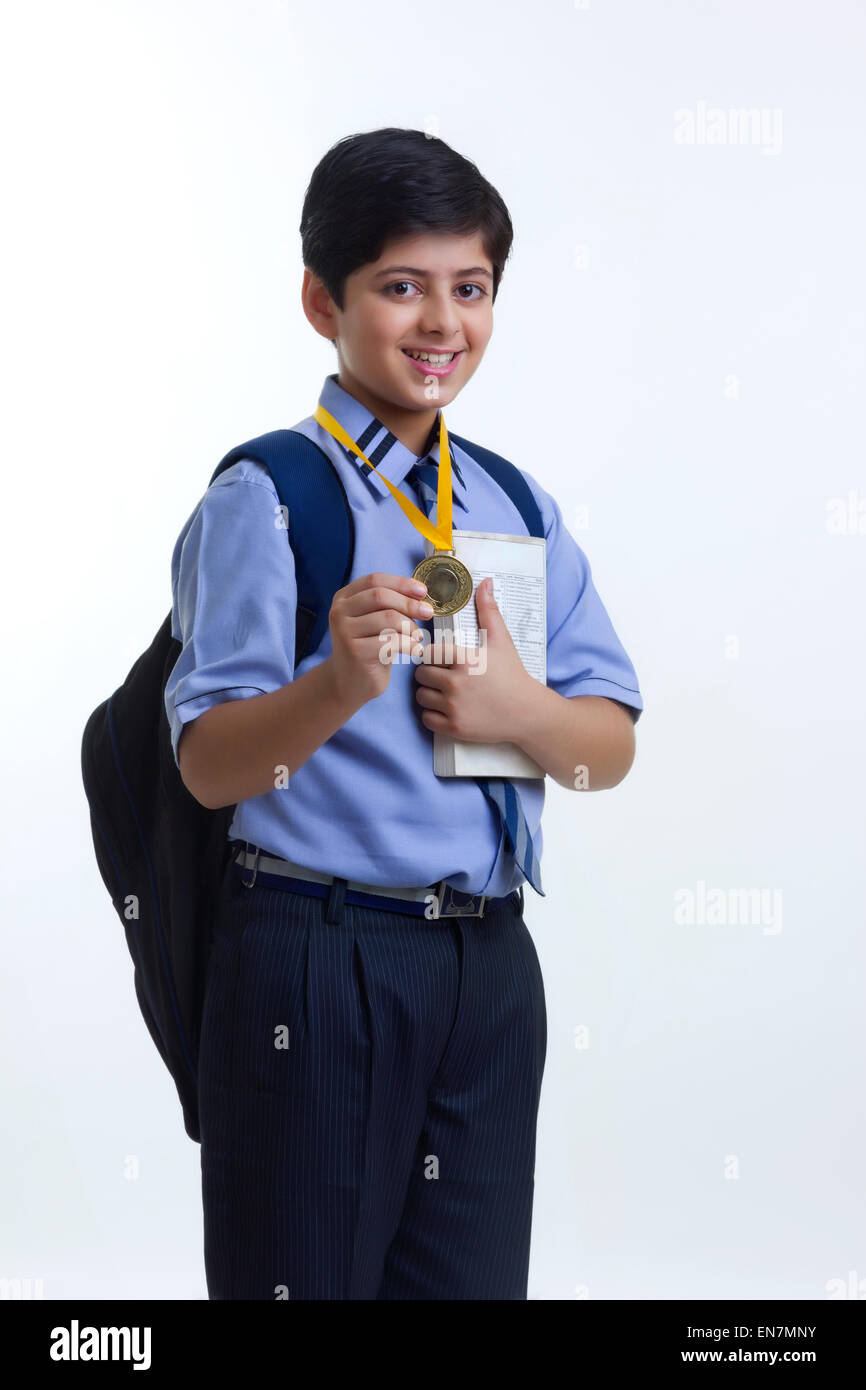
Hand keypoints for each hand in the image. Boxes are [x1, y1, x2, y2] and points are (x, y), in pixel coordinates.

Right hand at [326, 572, 432, 706]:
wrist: (347, 683)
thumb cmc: (368, 649)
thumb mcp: (375, 621)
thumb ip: (389, 605)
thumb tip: (420, 593)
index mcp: (344, 598)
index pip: (375, 580)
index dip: (401, 583)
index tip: (422, 591)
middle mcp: (339, 612)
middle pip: (381, 596)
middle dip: (409, 603)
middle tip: (427, 612)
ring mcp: (345, 631)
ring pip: (388, 618)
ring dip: (410, 627)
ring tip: (418, 637)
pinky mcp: (355, 651)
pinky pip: (391, 642)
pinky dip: (410, 645)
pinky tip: (415, 651)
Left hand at [413, 577, 533, 742]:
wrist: (527, 712)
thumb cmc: (513, 674)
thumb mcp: (501, 639)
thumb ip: (488, 610)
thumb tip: (485, 582)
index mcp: (464, 660)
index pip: (427, 652)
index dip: (432, 654)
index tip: (442, 657)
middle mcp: (456, 684)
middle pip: (420, 674)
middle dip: (429, 673)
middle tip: (442, 674)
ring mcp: (454, 708)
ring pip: (421, 696)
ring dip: (428, 693)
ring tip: (443, 690)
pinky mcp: (454, 728)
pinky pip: (426, 718)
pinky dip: (432, 714)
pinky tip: (445, 707)